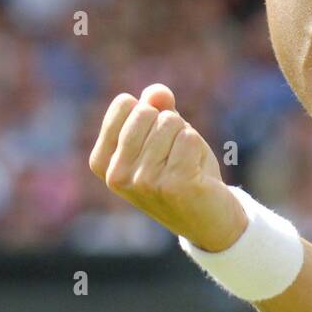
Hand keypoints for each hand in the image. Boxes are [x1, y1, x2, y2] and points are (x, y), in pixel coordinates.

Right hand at [88, 84, 246, 251]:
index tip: (155, 141)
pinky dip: (198, 149)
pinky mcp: (172, 185)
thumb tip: (156, 92)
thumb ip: (157, 108)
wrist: (207, 219)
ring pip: (171, 123)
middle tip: (174, 155)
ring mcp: (142, 182)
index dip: (150, 112)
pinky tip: (196, 174)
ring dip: (186, 138)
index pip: (124, 104)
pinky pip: (189, 138)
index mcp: (103, 160)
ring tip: (186, 166)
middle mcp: (116, 174)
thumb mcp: (165, 135)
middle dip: (170, 125)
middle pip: (147, 111)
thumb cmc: (183, 171)